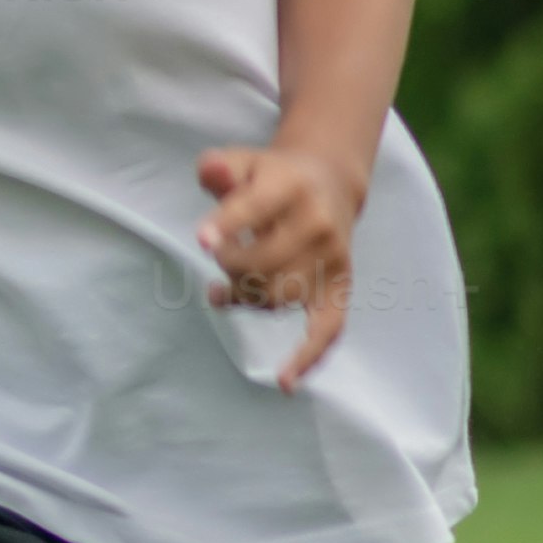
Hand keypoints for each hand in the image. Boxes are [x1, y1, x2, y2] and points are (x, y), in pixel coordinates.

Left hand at [196, 139, 362, 387]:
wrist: (329, 182)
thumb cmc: (269, 177)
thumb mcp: (242, 161)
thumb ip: (219, 167)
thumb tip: (210, 174)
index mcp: (290, 187)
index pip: (254, 209)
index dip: (227, 226)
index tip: (202, 240)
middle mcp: (317, 224)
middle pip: (261, 263)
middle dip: (227, 265)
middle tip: (217, 256)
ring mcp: (332, 259)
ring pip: (279, 297)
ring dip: (243, 300)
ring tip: (219, 291)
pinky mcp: (339, 287)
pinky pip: (328, 328)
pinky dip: (308, 356)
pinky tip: (285, 382)